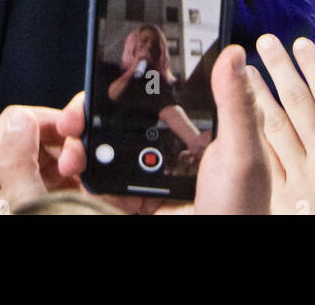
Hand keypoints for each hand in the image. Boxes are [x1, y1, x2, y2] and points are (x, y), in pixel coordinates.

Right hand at [57, 45, 270, 214]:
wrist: (216, 261)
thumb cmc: (241, 213)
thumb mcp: (242, 155)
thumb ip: (235, 105)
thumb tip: (233, 53)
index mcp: (198, 128)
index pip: (157, 90)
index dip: (127, 78)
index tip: (103, 72)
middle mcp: (170, 147)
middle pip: (121, 115)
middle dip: (90, 111)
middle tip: (73, 118)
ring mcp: (149, 174)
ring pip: (105, 145)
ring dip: (80, 143)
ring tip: (72, 151)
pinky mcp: (133, 201)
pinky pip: (101, 181)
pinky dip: (84, 175)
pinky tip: (79, 172)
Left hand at [248, 34, 314, 214]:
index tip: (301, 44)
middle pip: (300, 102)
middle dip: (282, 68)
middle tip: (267, 41)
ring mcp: (303, 174)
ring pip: (278, 124)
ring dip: (262, 94)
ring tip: (249, 70)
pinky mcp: (285, 195)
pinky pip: (268, 157)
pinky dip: (255, 134)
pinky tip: (245, 117)